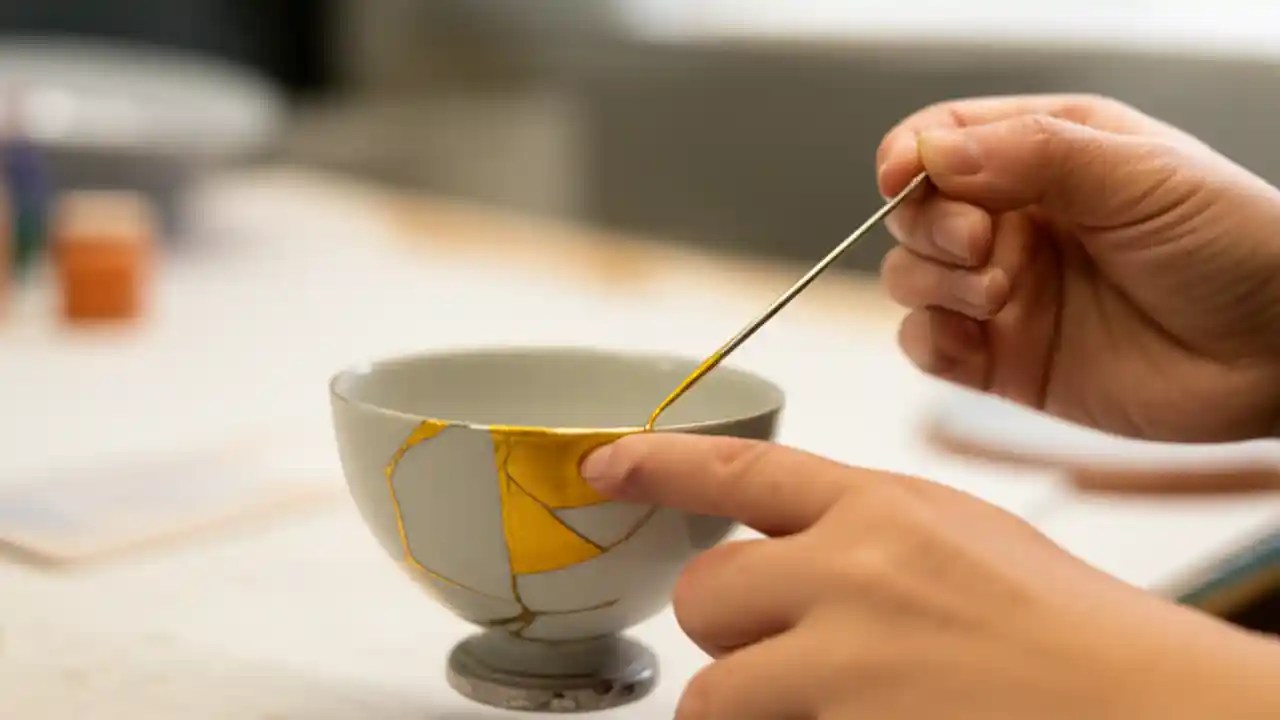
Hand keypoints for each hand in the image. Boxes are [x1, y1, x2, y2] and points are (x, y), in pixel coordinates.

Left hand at [582, 433, 1279, 718]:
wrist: (1143, 706)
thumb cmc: (1063, 629)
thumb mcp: (960, 539)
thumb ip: (866, 533)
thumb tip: (789, 544)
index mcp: (885, 510)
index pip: (741, 470)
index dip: (658, 465)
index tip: (606, 467)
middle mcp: (852, 576)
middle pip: (705, 593)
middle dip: (726, 628)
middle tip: (781, 648)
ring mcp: (844, 668)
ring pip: (712, 689)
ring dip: (743, 703)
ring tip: (820, 704)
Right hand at [877, 94, 1279, 441]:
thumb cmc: (1234, 246)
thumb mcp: (1140, 174)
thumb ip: (1033, 152)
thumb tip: (930, 153)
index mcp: (1047, 156)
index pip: (944, 139)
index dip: (910, 155)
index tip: (901, 176)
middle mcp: (1016, 222)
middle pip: (915, 213)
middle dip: (929, 226)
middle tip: (982, 244)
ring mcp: (1005, 294)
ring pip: (911, 278)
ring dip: (934, 284)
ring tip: (1001, 295)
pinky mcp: (1004, 361)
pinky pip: (926, 347)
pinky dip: (929, 341)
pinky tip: (973, 339)